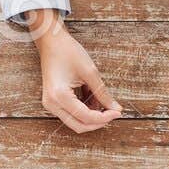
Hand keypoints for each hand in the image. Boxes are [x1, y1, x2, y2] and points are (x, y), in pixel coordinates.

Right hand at [32, 15, 122, 132]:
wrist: (51, 42)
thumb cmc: (68, 52)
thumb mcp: (90, 72)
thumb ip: (103, 93)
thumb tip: (115, 108)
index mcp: (59, 96)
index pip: (85, 117)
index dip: (104, 117)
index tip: (118, 112)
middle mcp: (52, 104)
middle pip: (79, 126)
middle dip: (98, 122)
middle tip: (113, 113)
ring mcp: (50, 104)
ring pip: (75, 122)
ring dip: (92, 116)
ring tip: (103, 102)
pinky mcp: (53, 102)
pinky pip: (71, 114)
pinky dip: (85, 110)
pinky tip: (94, 99)